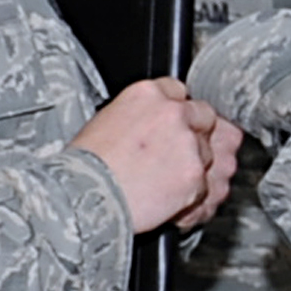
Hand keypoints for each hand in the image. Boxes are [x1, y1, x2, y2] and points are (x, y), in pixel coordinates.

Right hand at [73, 79, 235, 232]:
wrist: (81, 198)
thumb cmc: (83, 167)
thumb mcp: (106, 122)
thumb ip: (141, 115)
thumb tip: (153, 122)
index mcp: (147, 94)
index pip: (179, 91)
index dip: (176, 110)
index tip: (171, 124)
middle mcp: (173, 113)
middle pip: (204, 116)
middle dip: (195, 134)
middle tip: (172, 155)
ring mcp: (188, 144)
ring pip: (208, 152)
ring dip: (193, 166)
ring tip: (161, 182)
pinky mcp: (195, 175)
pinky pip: (206, 184)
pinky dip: (192, 194)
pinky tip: (167, 199)